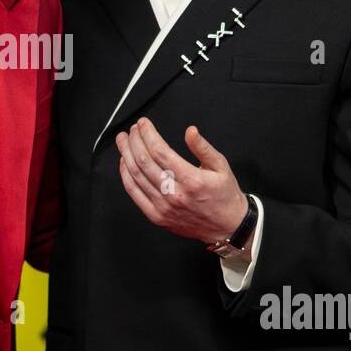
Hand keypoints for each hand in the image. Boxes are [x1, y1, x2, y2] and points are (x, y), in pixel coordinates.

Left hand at [115, 118, 247, 243]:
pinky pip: (134, 193)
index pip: (160, 151)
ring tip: (123, 141)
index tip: (143, 124)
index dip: (148, 134)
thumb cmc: (224, 196)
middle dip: (134, 141)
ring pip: (136, 176)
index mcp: (191, 180)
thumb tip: (190, 131)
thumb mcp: (220, 166)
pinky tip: (125, 162)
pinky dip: (126, 175)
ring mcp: (163, 207)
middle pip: (144, 161)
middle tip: (132, 129)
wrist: (226, 226)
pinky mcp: (156, 216)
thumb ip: (203, 147)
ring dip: (126, 155)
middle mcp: (175, 194)